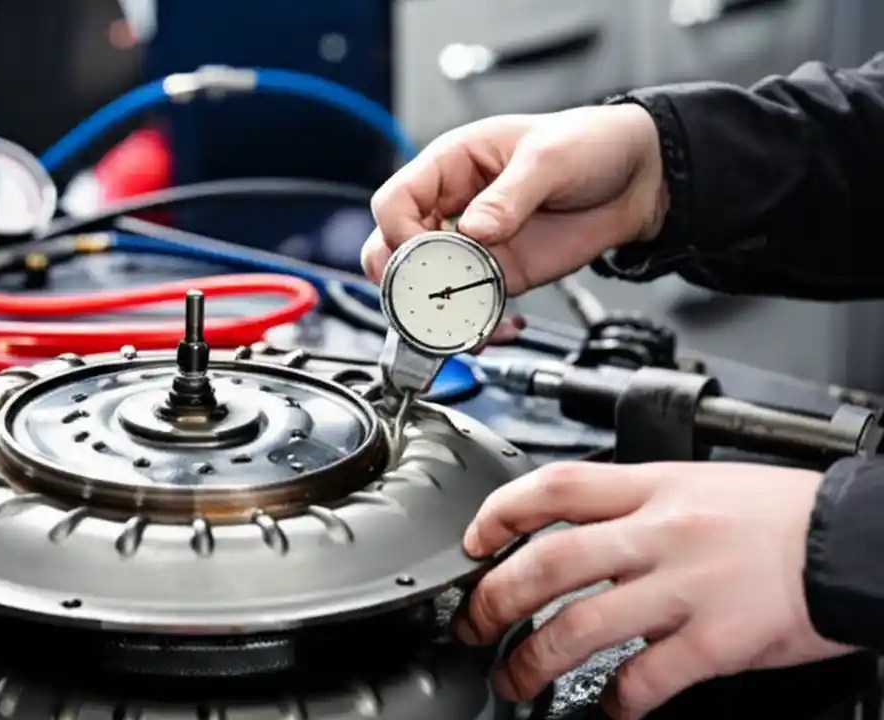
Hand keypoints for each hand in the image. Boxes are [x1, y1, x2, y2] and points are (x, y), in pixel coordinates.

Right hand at [363, 105, 667, 298]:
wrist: (638, 178)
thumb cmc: (588, 144)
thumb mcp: (548, 158)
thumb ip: (508, 196)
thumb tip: (473, 230)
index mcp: (450, 165)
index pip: (395, 202)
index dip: (399, 231)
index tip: (424, 252)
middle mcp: (452, 207)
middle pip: (392, 248)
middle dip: (399, 279)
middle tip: (424, 296)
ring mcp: (473, 246)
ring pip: (423, 286)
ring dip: (433, 310)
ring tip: (459, 321)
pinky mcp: (498, 275)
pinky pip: (469, 307)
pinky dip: (472, 326)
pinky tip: (494, 328)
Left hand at [457, 461, 852, 718]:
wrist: (854, 542)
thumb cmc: (780, 515)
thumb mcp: (697, 483)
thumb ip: (637, 503)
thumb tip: (577, 527)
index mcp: (654, 489)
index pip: (556, 488)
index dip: (501, 513)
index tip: (474, 540)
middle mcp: (661, 534)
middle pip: (549, 563)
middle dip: (495, 600)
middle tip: (473, 624)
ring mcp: (686, 588)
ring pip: (580, 625)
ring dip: (533, 659)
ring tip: (515, 678)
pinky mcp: (716, 640)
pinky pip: (647, 677)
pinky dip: (618, 699)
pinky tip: (609, 707)